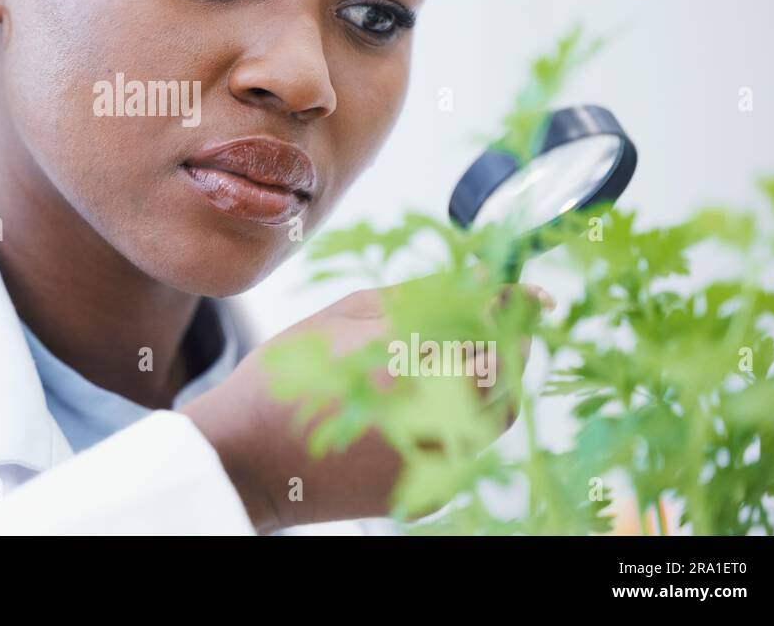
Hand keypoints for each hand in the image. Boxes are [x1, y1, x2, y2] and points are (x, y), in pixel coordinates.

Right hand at [181, 278, 553, 532]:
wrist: (244, 459)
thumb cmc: (283, 381)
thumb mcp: (341, 318)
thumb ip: (414, 298)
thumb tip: (476, 282)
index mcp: (410, 366)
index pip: (493, 331)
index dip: (517, 308)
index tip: (530, 293)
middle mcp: (431, 421)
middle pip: (505, 379)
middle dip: (508, 345)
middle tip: (499, 321)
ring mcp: (432, 463)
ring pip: (492, 417)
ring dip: (488, 382)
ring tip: (453, 358)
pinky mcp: (426, 490)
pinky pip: (463, 448)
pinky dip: (456, 420)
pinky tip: (419, 402)